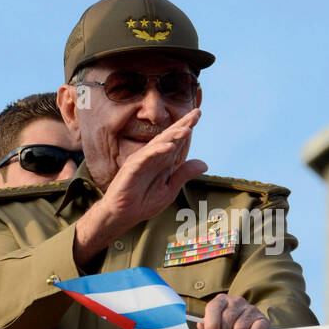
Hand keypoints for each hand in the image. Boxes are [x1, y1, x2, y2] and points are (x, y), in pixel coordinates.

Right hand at [72, 109, 204, 265]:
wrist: (123, 215)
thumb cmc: (143, 201)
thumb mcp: (170, 189)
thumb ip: (184, 174)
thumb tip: (205, 163)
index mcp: (162, 161)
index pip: (177, 141)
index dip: (187, 127)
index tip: (198, 114)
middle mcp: (152, 157)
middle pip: (169, 137)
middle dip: (183, 125)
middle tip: (197, 113)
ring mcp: (141, 161)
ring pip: (158, 144)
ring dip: (172, 136)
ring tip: (187, 129)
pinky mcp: (131, 168)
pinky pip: (145, 157)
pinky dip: (156, 151)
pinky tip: (168, 147)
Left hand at [197, 294, 268, 328]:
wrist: (250, 328)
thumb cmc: (229, 327)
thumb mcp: (216, 327)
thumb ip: (207, 328)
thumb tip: (201, 327)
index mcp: (222, 301)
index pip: (214, 308)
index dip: (212, 324)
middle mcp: (237, 302)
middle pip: (228, 318)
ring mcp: (251, 309)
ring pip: (240, 326)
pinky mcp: (263, 320)